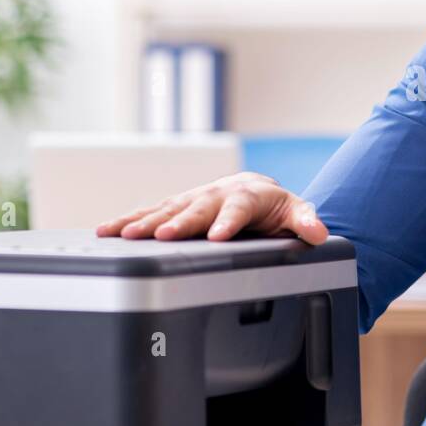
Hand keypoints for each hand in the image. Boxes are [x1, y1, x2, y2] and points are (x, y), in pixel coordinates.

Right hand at [95, 171, 328, 243]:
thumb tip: (319, 233)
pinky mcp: (176, 206)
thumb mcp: (295, 212)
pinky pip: (149, 212)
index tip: (217, 235)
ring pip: (166, 209)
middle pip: (195, 209)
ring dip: (144, 222)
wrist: (255, 189)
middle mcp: (215, 194)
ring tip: (122, 234)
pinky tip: (106, 231)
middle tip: (162, 236)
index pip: (237, 209)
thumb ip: (305, 221)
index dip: (227, 221)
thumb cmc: (274, 207)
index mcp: (246, 196)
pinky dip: (128, 220)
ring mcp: (193, 199)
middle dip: (178, 222)